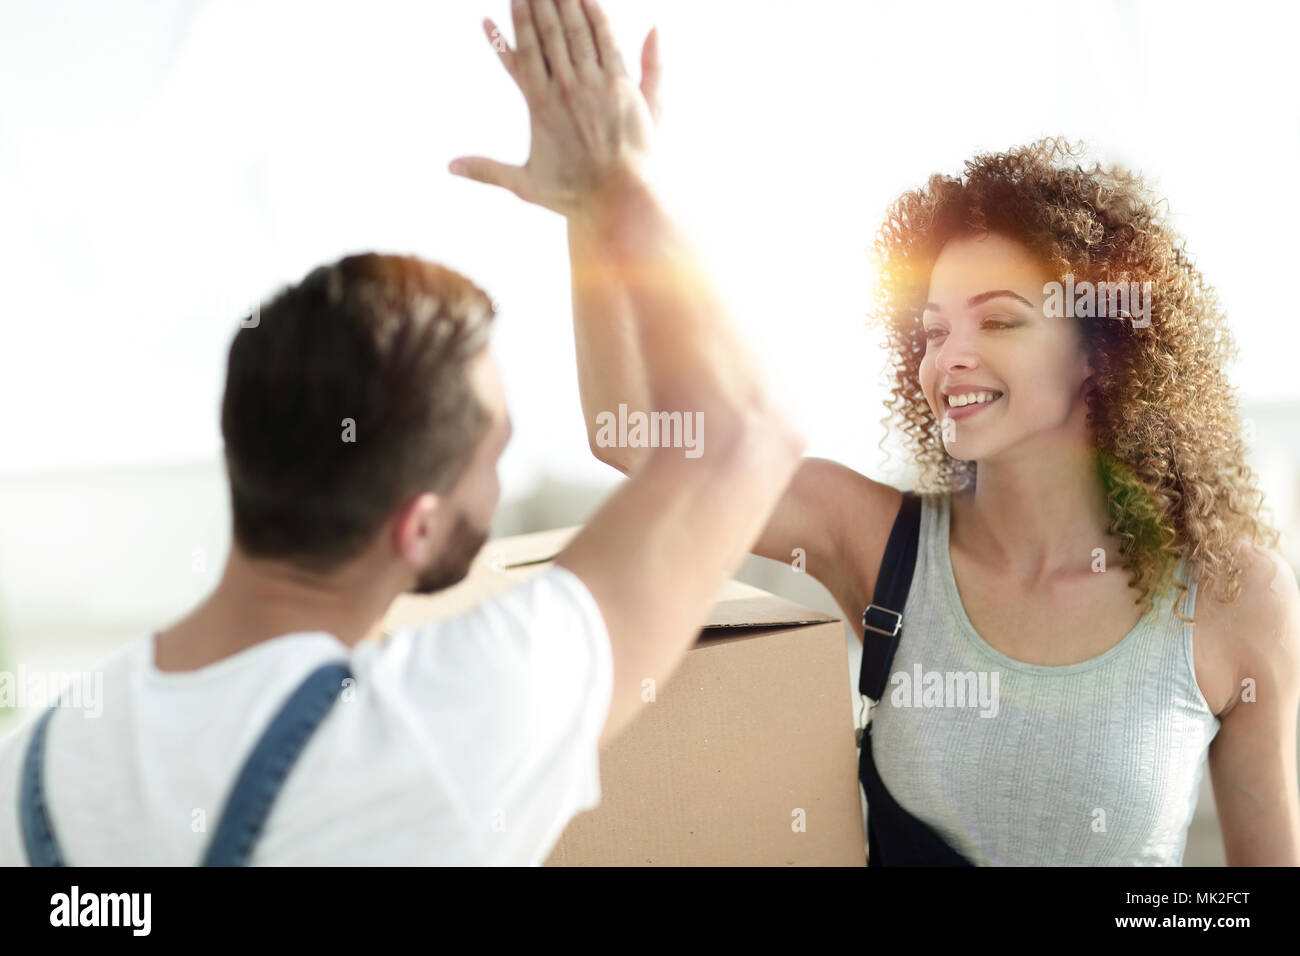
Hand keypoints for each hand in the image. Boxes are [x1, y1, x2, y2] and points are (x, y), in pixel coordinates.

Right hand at [450, 0, 662, 217]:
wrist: (616, 199)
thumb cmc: (572, 195)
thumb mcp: (523, 184)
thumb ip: (487, 170)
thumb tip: (448, 167)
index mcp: (538, 105)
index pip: (519, 55)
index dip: (506, 30)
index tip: (495, 10)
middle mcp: (563, 88)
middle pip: (546, 33)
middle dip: (536, 2)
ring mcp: (593, 84)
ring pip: (574, 30)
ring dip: (563, 1)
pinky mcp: (622, 85)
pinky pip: (606, 40)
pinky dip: (596, 16)